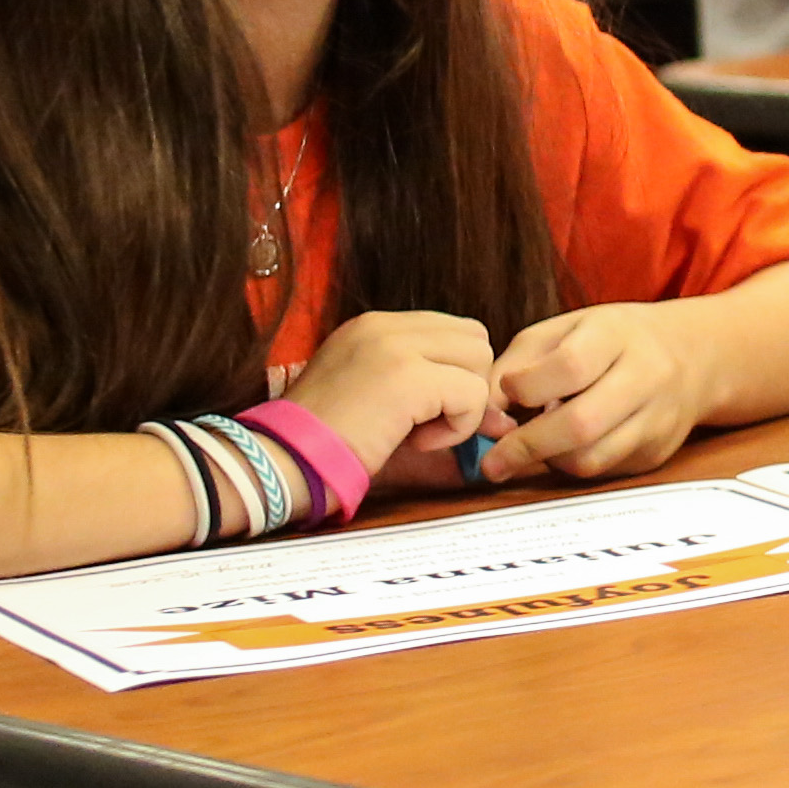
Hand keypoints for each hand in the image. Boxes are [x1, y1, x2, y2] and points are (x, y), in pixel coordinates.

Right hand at [287, 311, 499, 476]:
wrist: (284, 461)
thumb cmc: (330, 444)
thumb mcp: (388, 409)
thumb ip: (442, 401)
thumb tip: (504, 419)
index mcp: (376, 327)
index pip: (453, 332)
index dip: (458, 374)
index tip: (434, 413)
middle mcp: (385, 326)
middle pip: (476, 339)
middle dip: (467, 385)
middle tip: (431, 423)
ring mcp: (394, 346)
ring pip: (479, 361)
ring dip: (461, 406)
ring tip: (417, 432)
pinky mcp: (406, 376)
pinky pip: (471, 394)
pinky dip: (457, 426)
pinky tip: (416, 442)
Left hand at [479, 303, 716, 484]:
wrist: (693, 356)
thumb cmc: (613, 340)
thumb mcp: (566, 329)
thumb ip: (518, 364)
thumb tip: (485, 413)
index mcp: (617, 334)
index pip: (569, 366)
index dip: (527, 387)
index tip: (508, 393)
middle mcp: (646, 376)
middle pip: (581, 423)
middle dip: (527, 446)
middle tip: (492, 461)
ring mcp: (657, 418)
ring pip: (591, 457)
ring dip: (549, 460)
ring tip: (533, 446)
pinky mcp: (657, 451)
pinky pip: (604, 470)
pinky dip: (573, 464)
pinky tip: (566, 446)